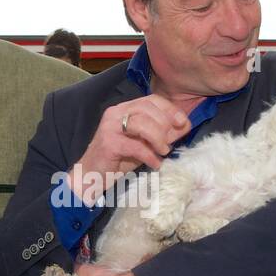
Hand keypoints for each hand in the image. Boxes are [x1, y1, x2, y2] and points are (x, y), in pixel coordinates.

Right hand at [70, 95, 190, 203]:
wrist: (90, 176)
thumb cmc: (118, 159)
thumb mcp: (144, 143)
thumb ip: (163, 133)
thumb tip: (185, 125)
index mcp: (124, 109)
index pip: (151, 100)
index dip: (170, 109)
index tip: (183, 122)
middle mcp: (115, 113)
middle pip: (147, 108)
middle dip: (165, 125)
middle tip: (169, 143)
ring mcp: (110, 127)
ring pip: (141, 123)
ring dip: (158, 138)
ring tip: (163, 152)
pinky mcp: (108, 144)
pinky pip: (135, 146)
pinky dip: (149, 155)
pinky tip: (155, 163)